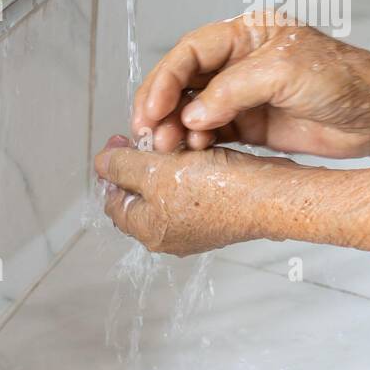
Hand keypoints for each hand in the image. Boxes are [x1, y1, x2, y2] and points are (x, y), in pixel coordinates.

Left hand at [93, 135, 305, 255]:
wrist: (269, 194)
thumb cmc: (217, 189)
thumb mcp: (156, 172)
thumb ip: (123, 166)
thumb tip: (100, 163)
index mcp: (148, 229)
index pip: (114, 199)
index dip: (112, 167)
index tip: (121, 139)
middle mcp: (170, 233)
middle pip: (141, 193)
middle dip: (141, 162)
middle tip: (149, 136)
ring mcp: (196, 224)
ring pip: (168, 186)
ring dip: (168, 160)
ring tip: (175, 138)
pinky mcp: (219, 211)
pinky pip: (194, 185)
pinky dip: (191, 165)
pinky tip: (198, 147)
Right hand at [132, 11, 369, 157]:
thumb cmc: (345, 79)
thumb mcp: (284, 73)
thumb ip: (233, 90)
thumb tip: (191, 114)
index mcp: (247, 34)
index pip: (191, 51)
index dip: (166, 78)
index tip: (152, 108)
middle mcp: (240, 61)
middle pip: (185, 81)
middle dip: (163, 106)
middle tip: (150, 135)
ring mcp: (245, 95)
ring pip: (194, 110)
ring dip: (177, 129)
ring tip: (169, 150)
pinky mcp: (253, 125)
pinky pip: (213, 133)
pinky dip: (197, 144)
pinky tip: (191, 155)